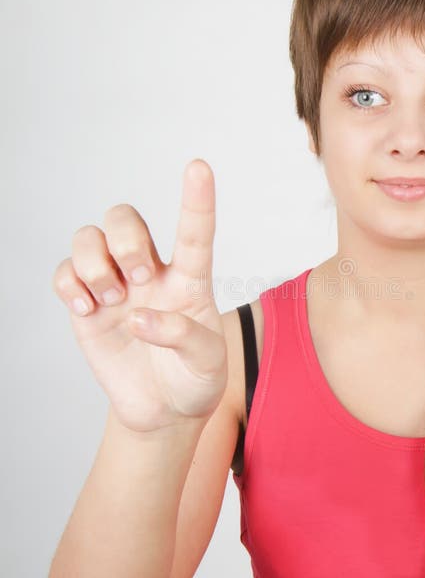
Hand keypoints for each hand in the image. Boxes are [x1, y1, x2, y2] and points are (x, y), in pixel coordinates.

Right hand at [52, 159, 226, 431]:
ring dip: (94, 263)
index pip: (193, 232)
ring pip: (89, 235)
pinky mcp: (86, 304)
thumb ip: (183, 336)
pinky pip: (64, 272)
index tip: (199, 166)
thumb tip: (138, 316)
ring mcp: (115, 285)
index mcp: (189, 280)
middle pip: (126, 217)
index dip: (196, 200)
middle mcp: (150, 272)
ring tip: (110, 299)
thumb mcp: (208, 364)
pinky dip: (68, 285)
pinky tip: (87, 310)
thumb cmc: (194, 379)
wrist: (164, 412)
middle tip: (137, 279)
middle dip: (126, 240)